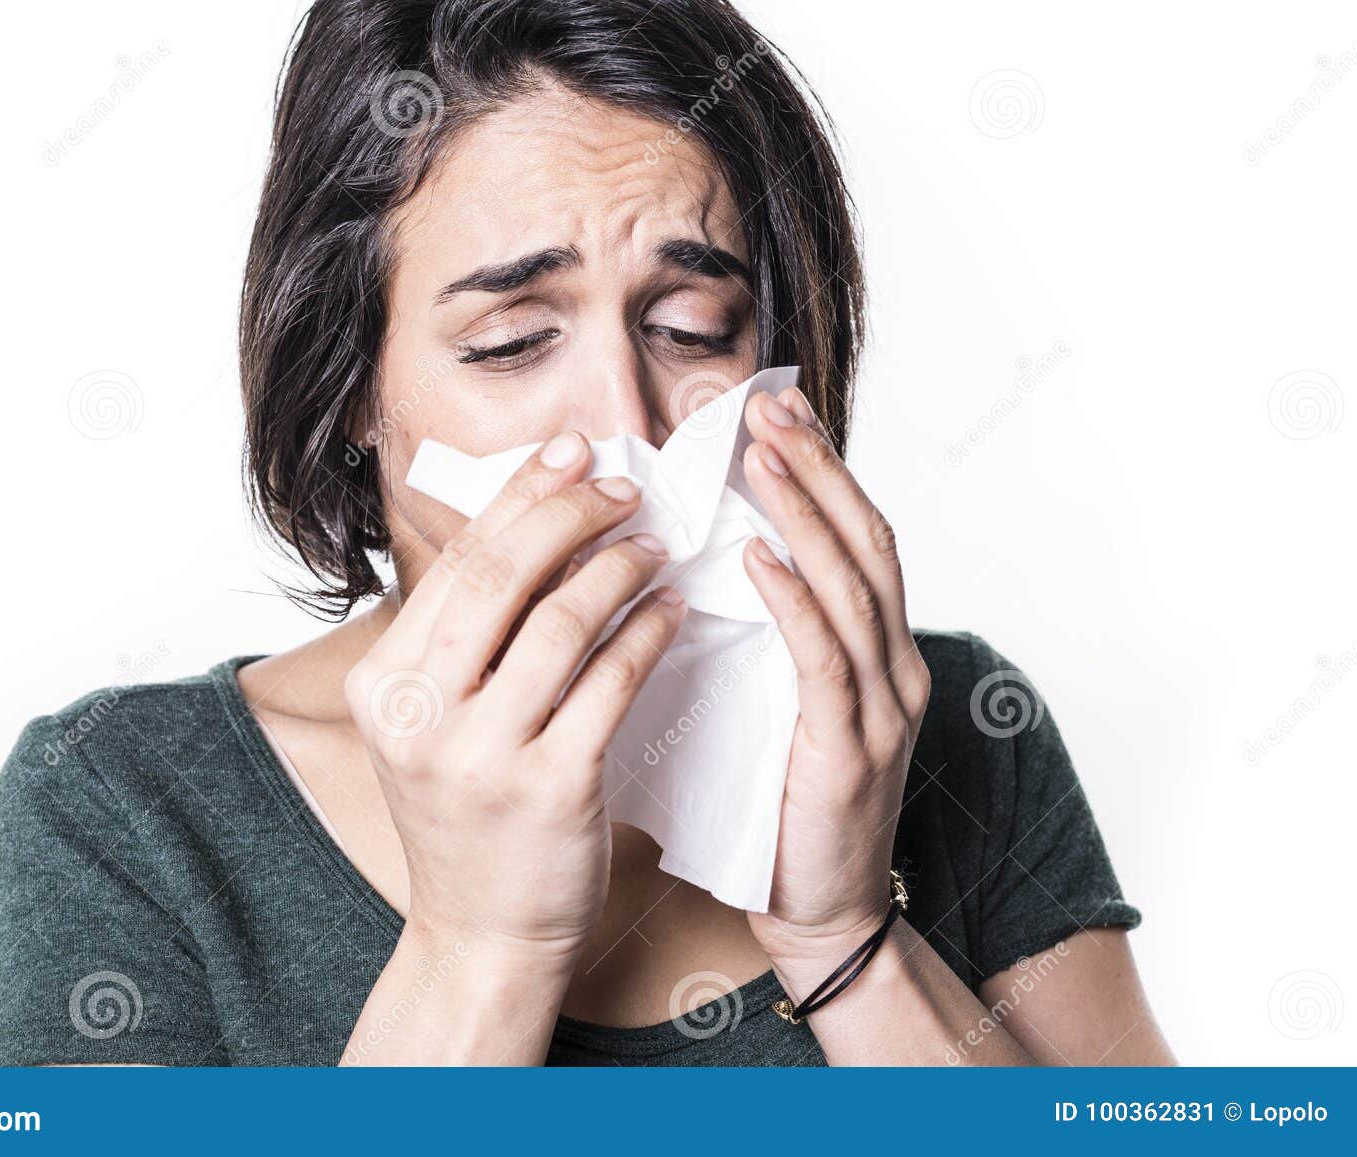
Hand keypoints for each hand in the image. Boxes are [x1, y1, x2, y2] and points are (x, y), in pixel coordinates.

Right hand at [345, 431, 688, 971]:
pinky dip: (646, 633)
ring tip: (656, 544)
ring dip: (618, 568)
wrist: (484, 935)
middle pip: (501, 576)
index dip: (521, 496)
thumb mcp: (435, 723)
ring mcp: (482, 755)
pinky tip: (672, 609)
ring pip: (560, 622)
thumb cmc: (472, 817)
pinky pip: (610, 682)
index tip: (572, 450)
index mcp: (387, 685)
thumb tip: (531, 521)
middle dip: (571, 513)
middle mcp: (422, 715)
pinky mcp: (551, 788)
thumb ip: (462, 637)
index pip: (457, 563)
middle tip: (625, 485)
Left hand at [737, 387, 931, 964]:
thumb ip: (764, 636)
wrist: (821, 911)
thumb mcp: (777, 702)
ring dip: (804, 514)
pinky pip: (823, 658)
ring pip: (851, 585)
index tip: (774, 411)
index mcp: (876, 650)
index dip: (820, 470)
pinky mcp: (852, 749)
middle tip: (767, 409)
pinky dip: (793, 600)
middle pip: (863, 541)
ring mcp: (882, 706)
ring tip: (759, 458)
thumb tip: (703, 559)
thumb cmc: (783, 806)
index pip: (854, 536)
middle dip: (816, 469)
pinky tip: (758, 556)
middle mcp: (894, 665)